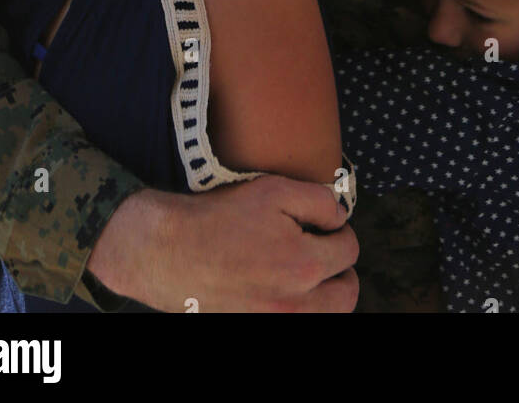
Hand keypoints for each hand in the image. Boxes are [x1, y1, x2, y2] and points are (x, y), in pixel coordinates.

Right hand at [88, 178, 358, 313]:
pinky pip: (297, 321)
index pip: (349, 250)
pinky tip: (281, 289)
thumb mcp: (274, 191)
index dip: (338, 230)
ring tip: (304, 272)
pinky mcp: (258, 327)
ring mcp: (276, 322)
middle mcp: (296, 305)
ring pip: (327, 315)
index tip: (321, 225)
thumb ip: (319, 201)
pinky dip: (299, 308)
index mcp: (305, 266)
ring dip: (324, 294)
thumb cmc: (220, 218)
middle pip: (347, 294)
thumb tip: (341, 217)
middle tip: (320, 250)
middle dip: (339, 268)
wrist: (169, 252)